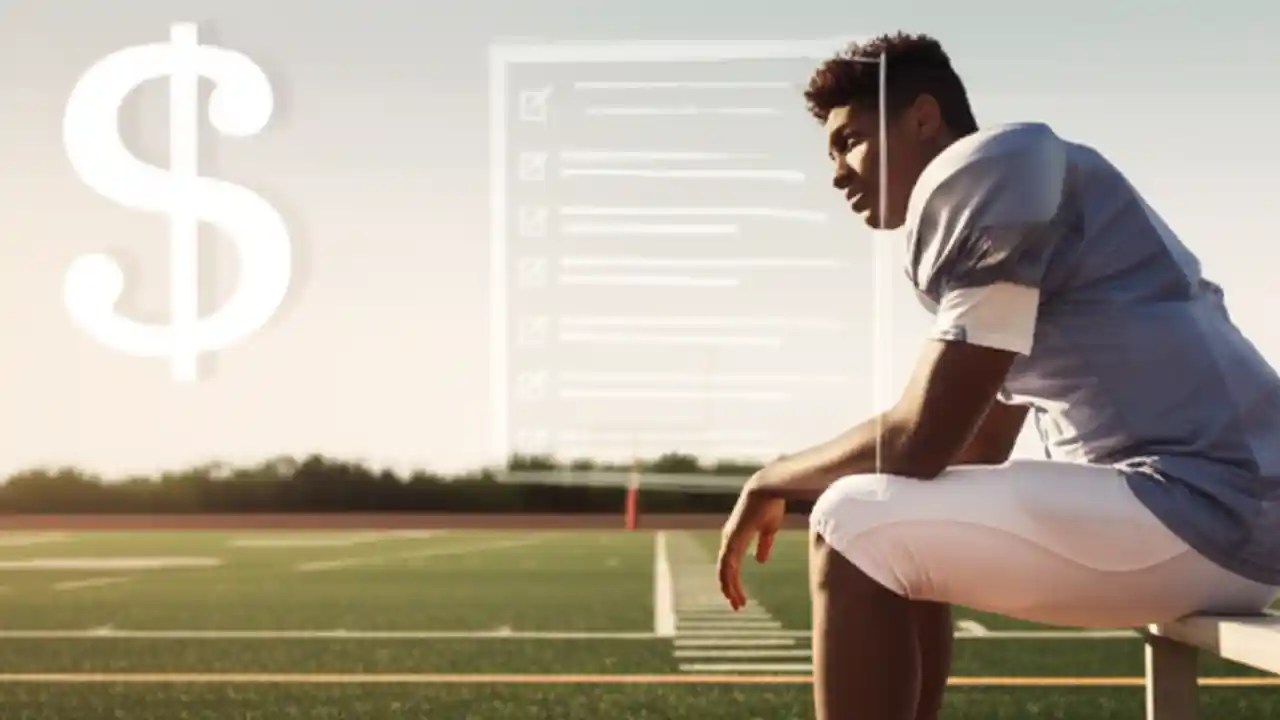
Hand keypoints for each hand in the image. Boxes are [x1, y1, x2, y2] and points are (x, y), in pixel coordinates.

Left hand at [716, 475, 785, 610]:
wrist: (768, 489)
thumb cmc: (770, 504)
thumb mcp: (768, 530)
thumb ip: (763, 545)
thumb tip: (760, 561)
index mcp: (737, 538)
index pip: (731, 565)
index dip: (734, 581)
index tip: (742, 596)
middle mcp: (729, 540)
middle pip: (725, 571)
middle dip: (730, 589)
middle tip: (737, 606)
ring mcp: (729, 539)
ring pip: (724, 571)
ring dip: (729, 588)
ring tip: (736, 604)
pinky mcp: (732, 539)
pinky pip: (726, 564)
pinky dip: (728, 579)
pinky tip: (732, 591)